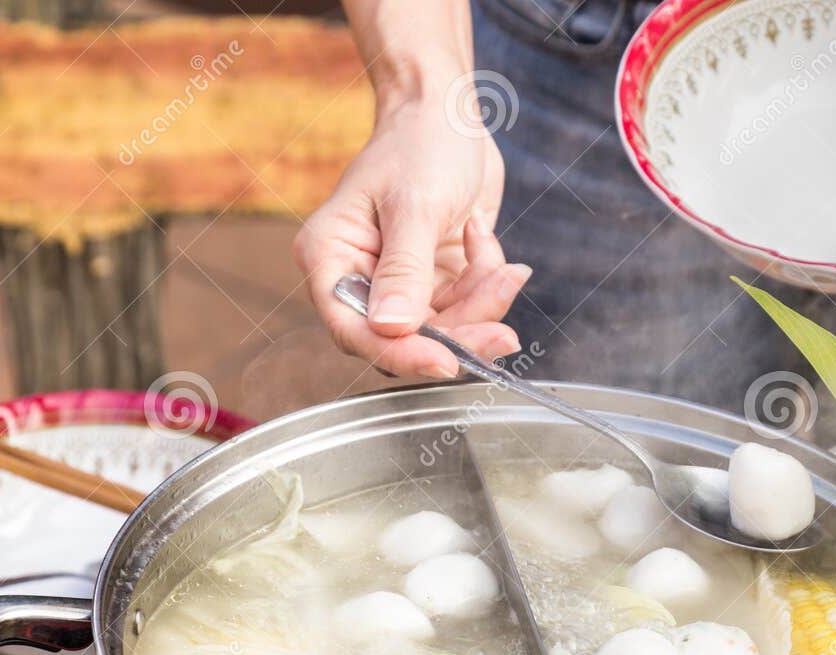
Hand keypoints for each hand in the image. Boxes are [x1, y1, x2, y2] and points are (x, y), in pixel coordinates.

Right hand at [294, 98, 527, 378]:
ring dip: (482, 305)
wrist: (446, 111)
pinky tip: (484, 237)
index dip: (401, 352)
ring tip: (506, 271)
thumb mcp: (415, 204)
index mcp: (329, 258)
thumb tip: (392, 328)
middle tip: (503, 336)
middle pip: (405, 339)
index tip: (447, 362)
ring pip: (442, 328)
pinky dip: (487, 284)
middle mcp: (358, 278)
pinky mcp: (434, 280)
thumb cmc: (419, 142)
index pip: (355, 330)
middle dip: (459, 334)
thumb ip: (405, 270)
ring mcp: (398, 283)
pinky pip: (465, 306)